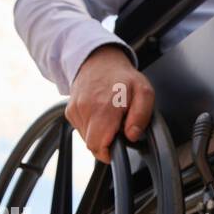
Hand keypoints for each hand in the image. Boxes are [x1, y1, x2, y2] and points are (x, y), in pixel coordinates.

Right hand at [66, 44, 154, 162]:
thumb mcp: (144, 92)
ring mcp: (75, 110)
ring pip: (86, 138)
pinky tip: (100, 115)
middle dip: (106, 144)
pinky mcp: (70, 111)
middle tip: (118, 130)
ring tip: (110, 119)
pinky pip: (81, 129)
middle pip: (92, 145)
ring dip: (100, 135)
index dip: (109, 153)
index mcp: (104, 108)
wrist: (98, 59)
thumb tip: (132, 135)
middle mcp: (85, 109)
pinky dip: (92, 128)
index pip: (97, 146)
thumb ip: (141, 116)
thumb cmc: (122, 77)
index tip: (118, 148)